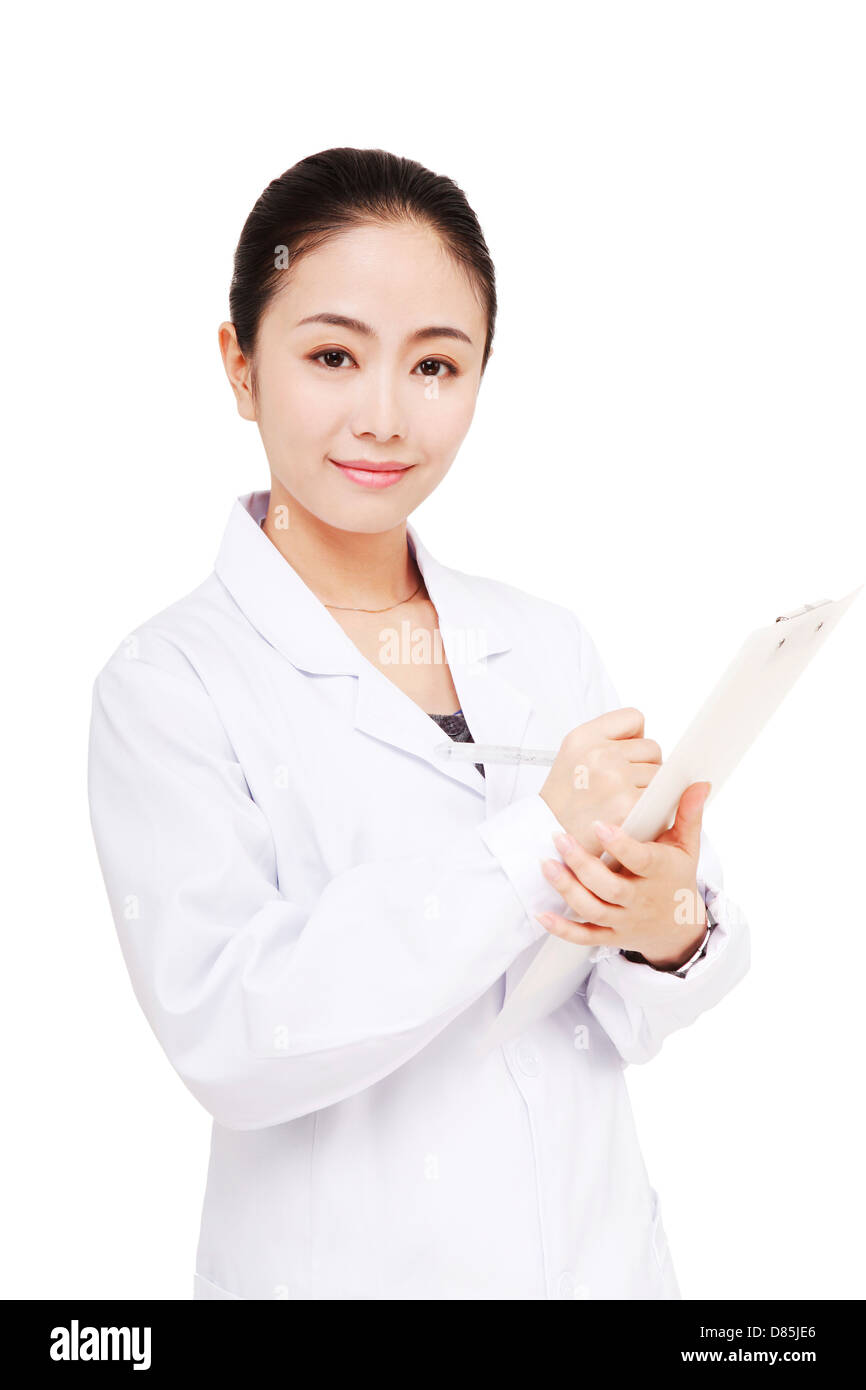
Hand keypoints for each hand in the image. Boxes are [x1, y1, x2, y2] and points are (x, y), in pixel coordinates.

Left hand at [536, 782, 711, 968]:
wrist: (678, 929)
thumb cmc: (677, 878)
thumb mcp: (687, 847)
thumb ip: (688, 815)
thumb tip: (700, 783)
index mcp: (659, 874)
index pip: (640, 860)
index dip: (620, 846)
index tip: (599, 825)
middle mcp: (640, 899)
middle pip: (610, 888)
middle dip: (583, 865)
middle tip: (559, 838)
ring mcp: (623, 920)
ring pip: (593, 910)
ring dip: (567, 890)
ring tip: (546, 864)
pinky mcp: (609, 935)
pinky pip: (584, 936)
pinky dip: (562, 928)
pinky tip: (541, 914)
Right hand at [539, 707, 661, 856]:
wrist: (548, 835)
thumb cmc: (564, 800)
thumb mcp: (573, 754)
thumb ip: (607, 739)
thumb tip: (645, 739)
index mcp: (584, 737)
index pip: (634, 718)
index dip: (633, 738)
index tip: (623, 756)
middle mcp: (600, 754)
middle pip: (651, 747)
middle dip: (643, 766)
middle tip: (620, 786)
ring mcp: (616, 779)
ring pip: (659, 774)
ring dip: (648, 788)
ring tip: (622, 802)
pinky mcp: (629, 805)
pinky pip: (661, 797)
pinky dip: (652, 808)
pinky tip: (632, 814)